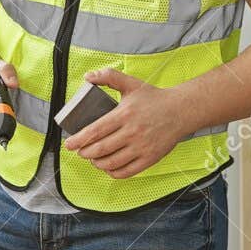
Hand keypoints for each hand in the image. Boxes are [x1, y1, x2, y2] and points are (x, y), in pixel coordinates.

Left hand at [62, 67, 190, 178]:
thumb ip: (109, 77)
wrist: (181, 111)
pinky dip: (113, 172)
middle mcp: (132, 132)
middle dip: (85, 153)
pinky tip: (108, 167)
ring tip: (93, 159)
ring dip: (97, 163)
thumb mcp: (131, 83)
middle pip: (101, 149)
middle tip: (80, 151)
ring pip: (111, 163)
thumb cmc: (154, 98)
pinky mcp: (150, 158)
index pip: (95, 131)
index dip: (79, 140)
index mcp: (125, 114)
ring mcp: (142, 147)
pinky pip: (126, 172)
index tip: (69, 144)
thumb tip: (88, 77)